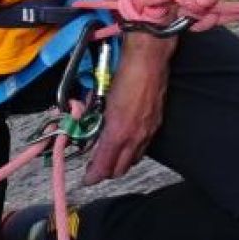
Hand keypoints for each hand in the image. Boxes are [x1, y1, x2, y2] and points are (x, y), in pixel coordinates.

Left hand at [85, 40, 166, 183]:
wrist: (149, 60)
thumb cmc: (124, 74)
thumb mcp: (101, 98)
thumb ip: (92, 116)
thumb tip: (82, 123)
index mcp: (117, 131)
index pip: (104, 165)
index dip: (94, 176)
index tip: (87, 179)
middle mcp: (134, 136)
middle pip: (120, 169)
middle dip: (107, 172)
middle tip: (97, 169)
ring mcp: (147, 132)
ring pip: (133, 160)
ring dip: (121, 163)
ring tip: (110, 157)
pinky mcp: (156, 125)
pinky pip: (143, 147)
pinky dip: (133, 151)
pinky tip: (127, 143)